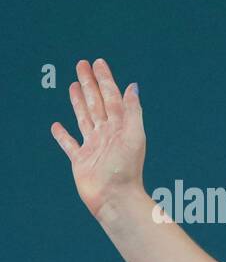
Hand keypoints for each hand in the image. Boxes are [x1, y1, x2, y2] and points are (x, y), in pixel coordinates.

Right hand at [50, 58, 146, 217]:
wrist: (115, 198)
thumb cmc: (126, 169)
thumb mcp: (134, 136)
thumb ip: (132, 111)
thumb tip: (133, 86)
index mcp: (120, 126)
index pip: (111, 97)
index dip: (105, 80)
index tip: (98, 63)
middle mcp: (106, 134)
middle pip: (96, 103)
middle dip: (90, 83)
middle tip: (82, 64)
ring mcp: (93, 147)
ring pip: (84, 118)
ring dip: (79, 101)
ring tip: (74, 85)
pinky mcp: (81, 161)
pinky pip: (69, 144)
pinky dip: (62, 135)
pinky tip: (56, 125)